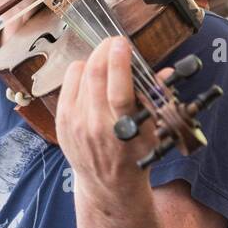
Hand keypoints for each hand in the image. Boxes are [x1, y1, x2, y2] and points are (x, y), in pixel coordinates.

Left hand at [54, 36, 161, 193]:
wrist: (107, 184)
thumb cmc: (134, 155)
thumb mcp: (152, 131)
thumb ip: (155, 99)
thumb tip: (166, 71)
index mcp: (123, 130)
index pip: (119, 91)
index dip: (119, 62)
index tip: (123, 44)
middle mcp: (96, 127)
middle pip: (96, 76)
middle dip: (105, 51)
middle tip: (114, 43)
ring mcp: (75, 124)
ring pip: (80, 75)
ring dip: (94, 60)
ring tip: (105, 59)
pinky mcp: (62, 122)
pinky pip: (68, 84)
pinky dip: (79, 72)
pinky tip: (90, 74)